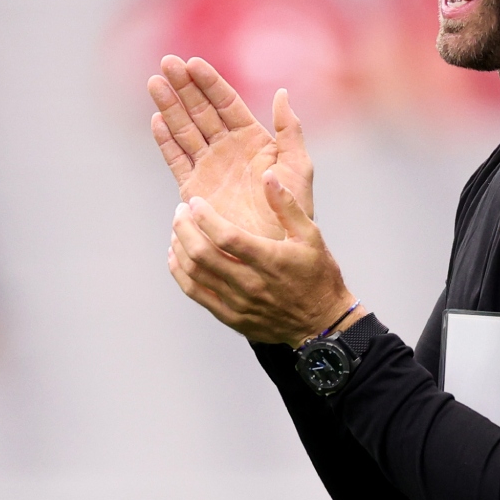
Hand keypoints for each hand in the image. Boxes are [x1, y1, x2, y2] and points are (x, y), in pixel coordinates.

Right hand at [148, 56, 311, 238]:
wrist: (272, 247)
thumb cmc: (292, 209)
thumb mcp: (297, 165)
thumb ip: (290, 129)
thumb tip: (283, 92)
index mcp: (252, 139)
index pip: (226, 103)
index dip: (210, 82)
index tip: (193, 62)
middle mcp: (227, 149)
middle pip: (200, 110)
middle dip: (183, 86)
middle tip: (167, 62)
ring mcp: (209, 167)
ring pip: (184, 129)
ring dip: (169, 106)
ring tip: (154, 82)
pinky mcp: (193, 188)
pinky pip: (176, 159)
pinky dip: (166, 140)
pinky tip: (156, 120)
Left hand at [167, 169, 357, 346]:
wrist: (322, 322)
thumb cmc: (318, 276)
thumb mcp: (311, 235)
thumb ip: (287, 205)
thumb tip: (269, 177)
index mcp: (269, 260)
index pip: (226, 236)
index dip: (204, 216)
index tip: (195, 202)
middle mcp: (250, 283)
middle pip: (202, 254)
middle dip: (184, 228)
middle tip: (180, 212)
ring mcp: (238, 303)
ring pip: (194, 274)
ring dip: (179, 248)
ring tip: (178, 230)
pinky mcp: (231, 317)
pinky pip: (196, 294)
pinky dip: (181, 274)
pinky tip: (177, 258)